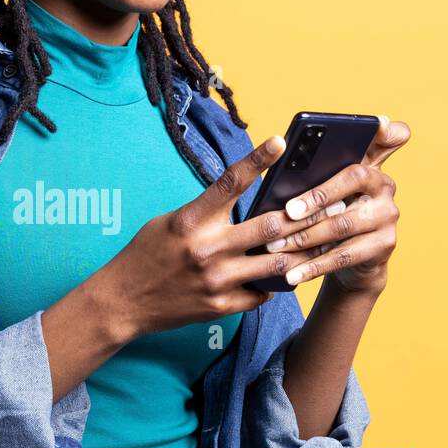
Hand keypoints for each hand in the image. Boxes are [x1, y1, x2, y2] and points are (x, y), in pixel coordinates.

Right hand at [101, 134, 359, 338]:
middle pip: (268, 227)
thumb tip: (248, 197)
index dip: (257, 159)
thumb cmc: (147, 254)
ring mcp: (214, 281)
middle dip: (301, 217)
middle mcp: (205, 249)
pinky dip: (273, 284)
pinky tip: (280, 277)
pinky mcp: (219, 306)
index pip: (229, 182)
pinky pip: (260, 294)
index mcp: (190, 220)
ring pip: (275, 264)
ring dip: (299, 254)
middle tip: (325, 207)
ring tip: (318, 244)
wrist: (122, 301)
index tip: (280, 141)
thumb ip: (207, 211)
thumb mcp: (171, 221)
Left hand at [261, 116, 410, 294]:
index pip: (387, 139)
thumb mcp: (323, 192)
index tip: (378, 121)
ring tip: (275, 248)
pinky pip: (344, 255)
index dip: (385, 130)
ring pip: (343, 223)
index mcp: (371, 163)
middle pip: (354, 180)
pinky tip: (292, 273)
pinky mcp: (385, 245)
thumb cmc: (329, 214)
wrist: (354, 262)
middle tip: (286, 212)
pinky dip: (314, 266)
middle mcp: (386, 185)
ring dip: (305, 237)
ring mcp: (389, 215)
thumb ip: (313, 172)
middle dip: (316, 196)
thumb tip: (274, 160)